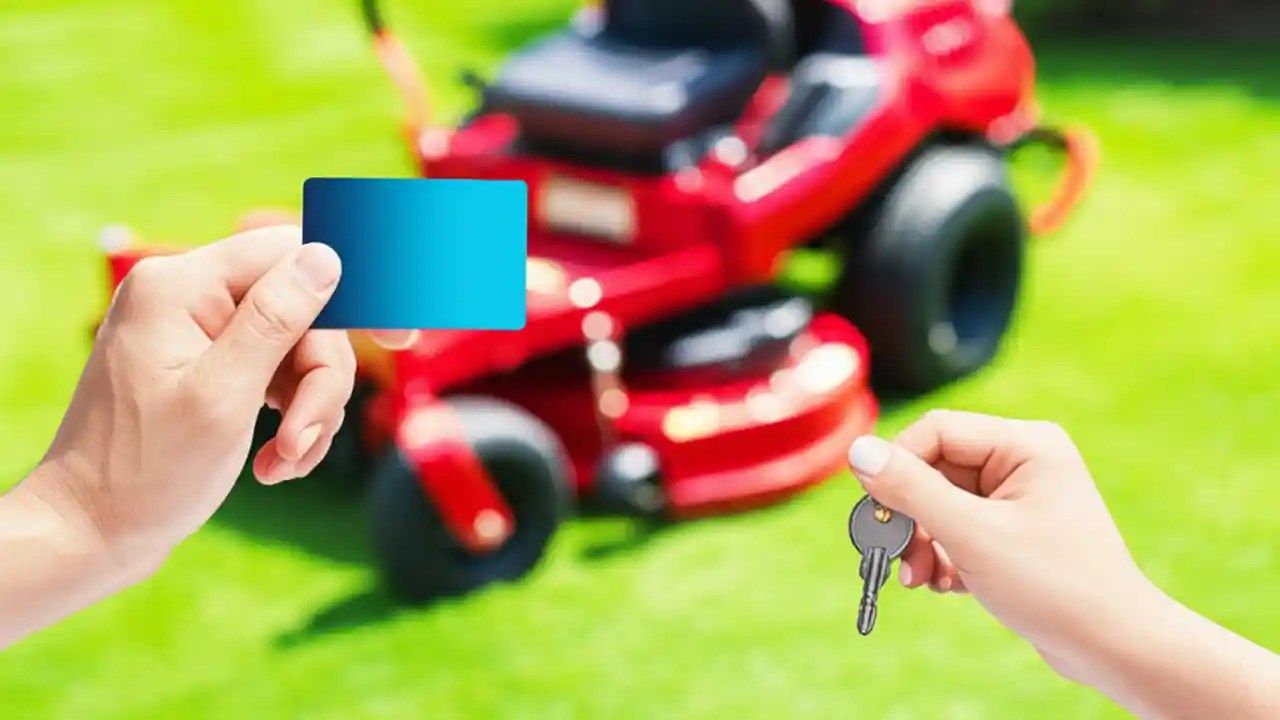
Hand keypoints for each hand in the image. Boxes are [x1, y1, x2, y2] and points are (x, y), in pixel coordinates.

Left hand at [34, 226, 354, 568]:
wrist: (91, 536)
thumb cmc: (146, 473)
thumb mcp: (222, 397)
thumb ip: (275, 320)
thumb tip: (327, 256)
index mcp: (180, 288)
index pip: (289, 254)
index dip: (352, 290)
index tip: (401, 338)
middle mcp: (186, 298)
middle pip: (302, 311)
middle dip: (321, 382)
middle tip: (305, 441)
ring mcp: (196, 334)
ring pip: (297, 349)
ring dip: (309, 410)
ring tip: (285, 464)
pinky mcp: (206, 368)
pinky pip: (276, 375)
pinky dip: (290, 419)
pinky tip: (274, 466)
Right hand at [846, 411, 1156, 684]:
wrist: (1114, 647)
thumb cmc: (1055, 586)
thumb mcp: (972, 535)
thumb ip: (911, 489)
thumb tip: (857, 450)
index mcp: (1025, 444)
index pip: (935, 431)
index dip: (896, 465)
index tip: (875, 509)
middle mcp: (1024, 461)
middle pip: (934, 469)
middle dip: (911, 517)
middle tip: (896, 555)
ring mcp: (1019, 497)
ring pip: (941, 503)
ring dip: (922, 542)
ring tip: (920, 578)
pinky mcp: (1013, 531)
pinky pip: (958, 528)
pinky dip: (943, 555)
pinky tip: (944, 584)